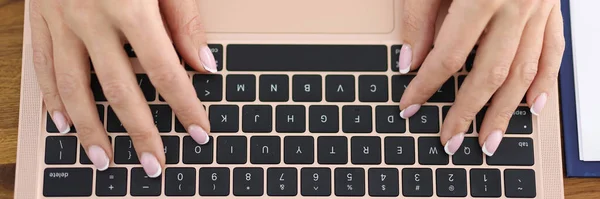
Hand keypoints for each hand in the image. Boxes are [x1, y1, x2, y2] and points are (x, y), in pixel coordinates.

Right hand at [30, 0, 214, 176]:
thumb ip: (184, 20)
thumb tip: (203, 62)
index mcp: (130, 6)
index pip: (164, 71)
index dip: (184, 106)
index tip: (199, 131)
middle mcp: (92, 17)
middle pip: (118, 89)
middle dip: (139, 132)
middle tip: (154, 163)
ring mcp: (62, 19)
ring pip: (74, 85)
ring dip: (89, 127)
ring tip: (104, 158)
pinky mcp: (41, 16)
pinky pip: (42, 63)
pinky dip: (51, 97)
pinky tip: (63, 123)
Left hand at [398, 0, 564, 155]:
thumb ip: (419, 18)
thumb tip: (409, 60)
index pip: (448, 56)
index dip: (426, 85)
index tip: (410, 106)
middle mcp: (516, 6)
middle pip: (490, 74)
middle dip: (467, 113)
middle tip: (450, 139)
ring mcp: (539, 9)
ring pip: (524, 70)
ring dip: (506, 110)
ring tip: (490, 138)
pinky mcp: (552, 7)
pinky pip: (554, 50)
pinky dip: (545, 81)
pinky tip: (533, 106)